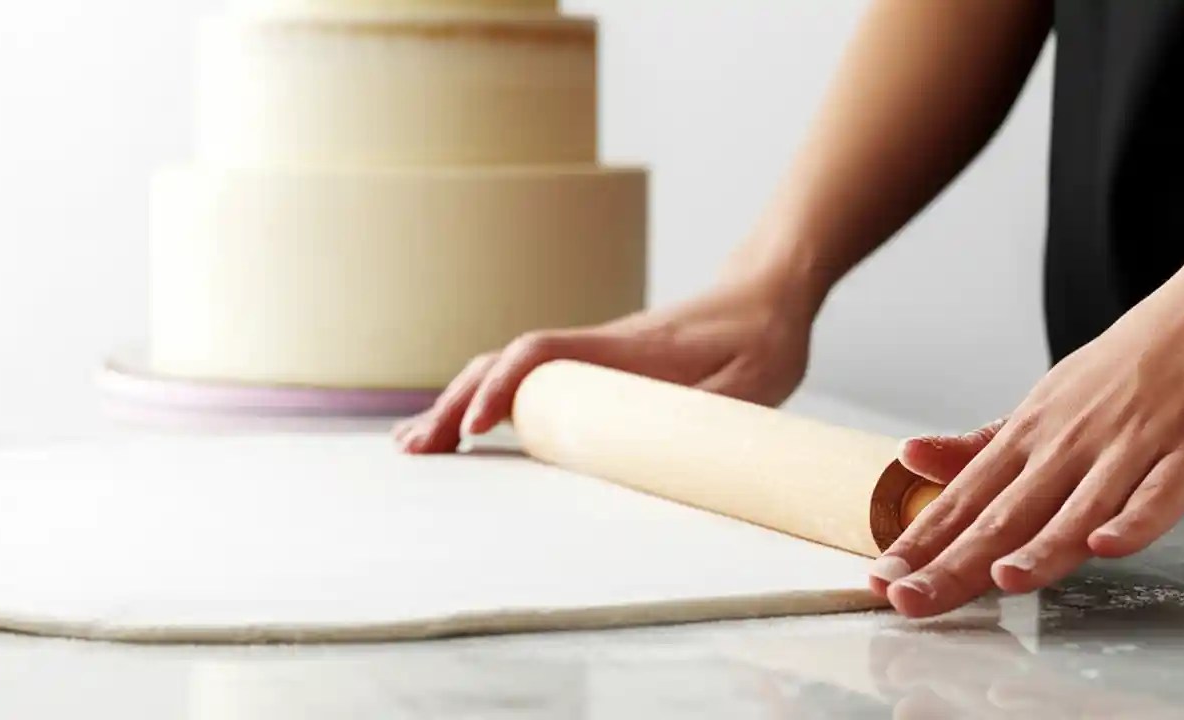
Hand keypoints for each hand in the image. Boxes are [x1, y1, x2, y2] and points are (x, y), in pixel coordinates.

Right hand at [392, 274, 815, 453]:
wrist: (769, 294)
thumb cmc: (763, 336)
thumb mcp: (753, 383)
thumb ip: (710, 414)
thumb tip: (659, 453)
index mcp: (627, 350)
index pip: (543, 355)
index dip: (504, 388)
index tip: (476, 430)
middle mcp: (597, 348)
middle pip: (506, 364)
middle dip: (454, 404)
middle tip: (414, 449)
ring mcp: (592, 358)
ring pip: (509, 372)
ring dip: (459, 403)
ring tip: (416, 445)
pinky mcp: (598, 370)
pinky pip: (530, 382)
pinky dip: (488, 402)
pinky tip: (466, 431)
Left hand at [868, 254, 1183, 617]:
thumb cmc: (1124, 370)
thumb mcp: (1041, 405)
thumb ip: (979, 445)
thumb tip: (909, 456)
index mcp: (1028, 436)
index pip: (962, 499)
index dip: (920, 543)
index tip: (881, 578)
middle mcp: (1067, 445)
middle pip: (1003, 513)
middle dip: (951, 560)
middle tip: (906, 596)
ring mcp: (1127, 448)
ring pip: (1076, 508)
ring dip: (1038, 548)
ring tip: (998, 581)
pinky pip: (1157, 495)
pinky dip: (1134, 520)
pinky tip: (1107, 547)